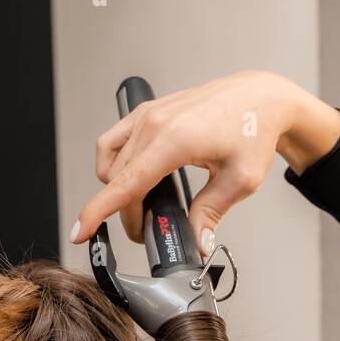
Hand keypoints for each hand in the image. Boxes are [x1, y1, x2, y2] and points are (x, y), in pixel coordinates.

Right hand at [71, 70, 305, 256]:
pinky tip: (132, 177)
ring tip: (144, 206)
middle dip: (126, 213)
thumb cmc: (253, 129)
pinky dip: (114, 165)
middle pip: (119, 181)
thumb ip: (212, 213)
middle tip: (148, 232)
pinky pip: (112, 142)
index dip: (98, 211)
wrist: (258, 97)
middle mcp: (154, 123)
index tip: (81, 231)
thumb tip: (197, 242)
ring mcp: (147, 115)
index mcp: (175, 140)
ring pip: (111, 164)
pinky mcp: (146, 112)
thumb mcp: (240, 180)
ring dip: (118, 190)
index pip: (126, 184)